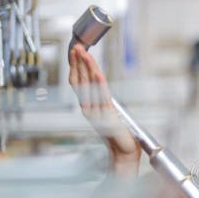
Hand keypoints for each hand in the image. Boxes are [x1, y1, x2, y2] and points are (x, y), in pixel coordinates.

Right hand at [68, 44, 139, 176]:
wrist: (124, 152)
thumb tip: (101, 84)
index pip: (77, 82)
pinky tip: (96, 69)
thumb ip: (102, 100)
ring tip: (83, 52)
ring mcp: (96, 111)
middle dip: (77, 61)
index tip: (74, 52)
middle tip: (76, 46)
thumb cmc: (119, 134)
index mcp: (87, 106)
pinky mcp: (107, 114)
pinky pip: (101, 94)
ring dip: (85, 66)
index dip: (75, 66)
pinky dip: (98, 80)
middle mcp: (88, 108)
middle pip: (79, 80)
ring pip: (88, 84)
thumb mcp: (108, 113)